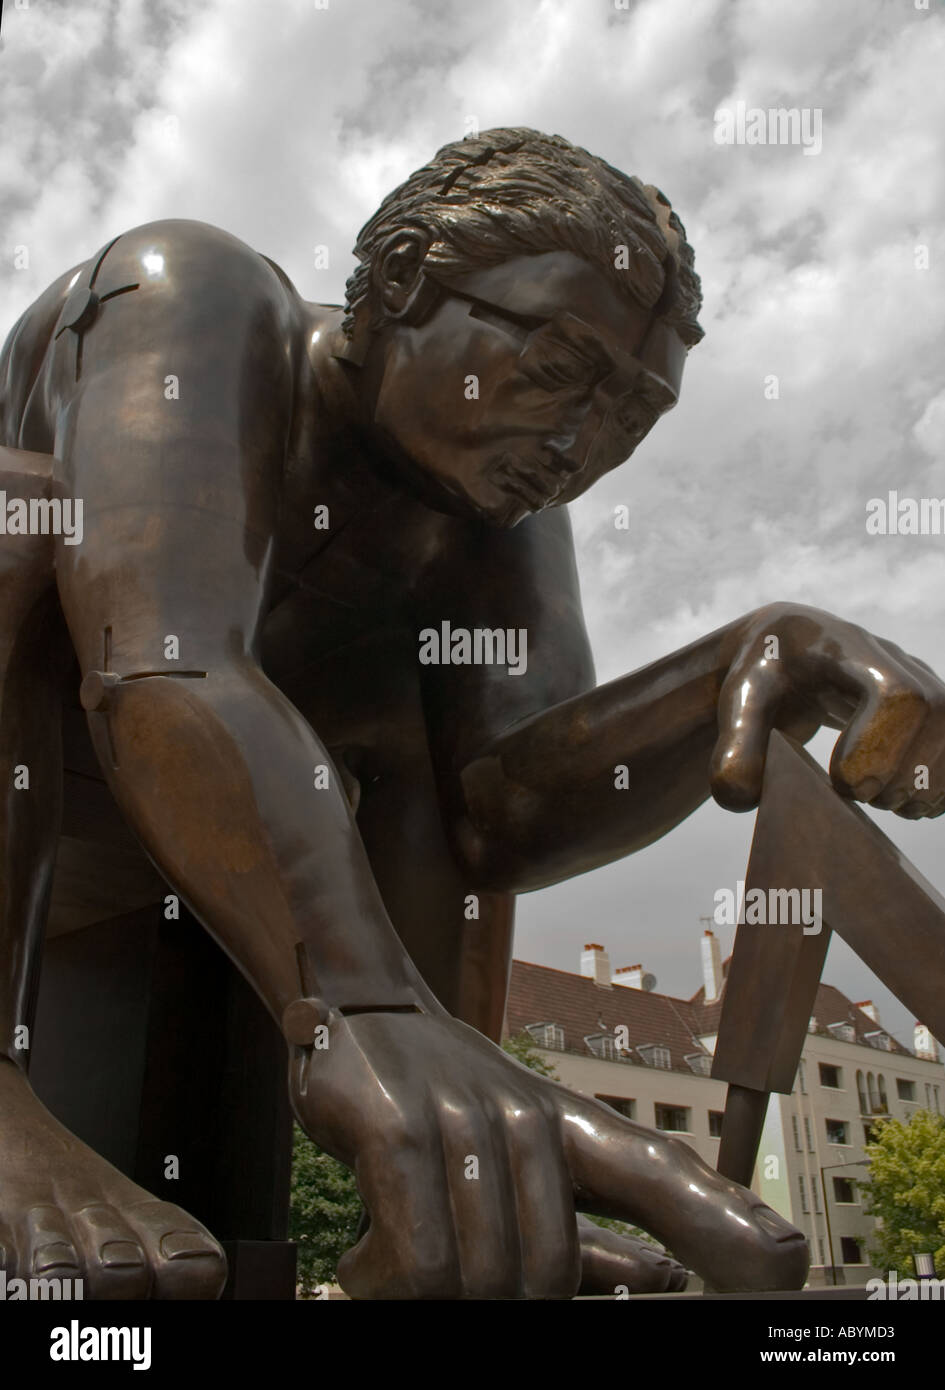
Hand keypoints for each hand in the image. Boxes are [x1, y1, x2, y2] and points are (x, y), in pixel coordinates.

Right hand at [288, 1007, 806, 1298]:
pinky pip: (420, 1266)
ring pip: (483, 1280)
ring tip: (397, 1260)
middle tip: (449, 1273)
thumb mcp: (522, 1159)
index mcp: (570, 1124)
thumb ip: (588, 1227)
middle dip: (502, 1299)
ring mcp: (467, 1119)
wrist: (356, 1016)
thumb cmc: (445, 1103)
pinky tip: (367, 1260)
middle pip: (547, 1277)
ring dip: (431, 1294)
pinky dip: (387, 1282)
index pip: (657, 1171)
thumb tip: (662, 1285)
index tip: (785, 1262)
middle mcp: (529, 1114)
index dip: (721, 1220)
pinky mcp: (401, 1131)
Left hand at [712, 602, 944, 817]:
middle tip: (860, 798)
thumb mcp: (736, 702)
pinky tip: (905, 800)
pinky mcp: (927, 705)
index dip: (880, 745)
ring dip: (927, 780)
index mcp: (842, 648)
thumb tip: (741, 795)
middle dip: (903, 771)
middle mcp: (891, 657)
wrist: (785, 654)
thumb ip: (735, 744)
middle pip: (933, 711)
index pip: (894, 692)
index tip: (842, 781)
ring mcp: (917, 678)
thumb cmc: (761, 675)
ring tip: (883, 802)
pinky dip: (939, 781)